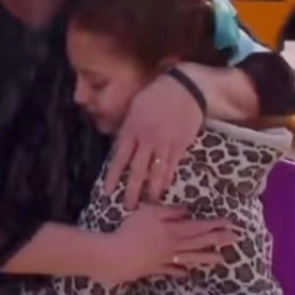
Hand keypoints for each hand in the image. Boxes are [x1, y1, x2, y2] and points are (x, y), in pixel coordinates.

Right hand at [90, 204, 236, 285]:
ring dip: (206, 257)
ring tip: (221, 259)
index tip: (231, 223)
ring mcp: (164, 259)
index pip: (198, 227)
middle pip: (199, 242)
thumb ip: (169, 212)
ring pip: (190, 258)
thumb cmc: (131, 231)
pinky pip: (171, 270)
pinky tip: (187, 273)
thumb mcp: (149, 213)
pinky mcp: (154, 269)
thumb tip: (187, 211)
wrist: (116, 256)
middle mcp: (173, 246)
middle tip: (236, 239)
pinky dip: (180, 271)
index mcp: (173, 231)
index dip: (214, 224)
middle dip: (218, 240)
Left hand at [104, 69, 203, 209]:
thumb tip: (120, 147)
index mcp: (132, 129)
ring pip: (156, 172)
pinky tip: (163, 189)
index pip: (120, 158)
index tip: (108, 192)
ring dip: (151, 190)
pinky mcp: (180, 145)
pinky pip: (171, 167)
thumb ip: (127, 129)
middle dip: (132, 191)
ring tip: (147, 203)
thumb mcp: (135, 108)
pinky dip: (166, 179)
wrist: (185, 88)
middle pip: (137, 170)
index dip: (114, 177)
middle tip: (127, 206)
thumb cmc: (156, 94)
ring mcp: (164, 143)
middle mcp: (147, 139)